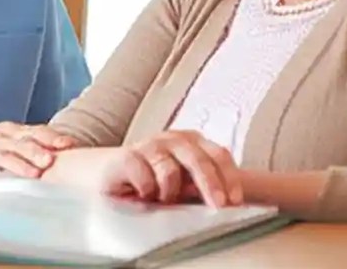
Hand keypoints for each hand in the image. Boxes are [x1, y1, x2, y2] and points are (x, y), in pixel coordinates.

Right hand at [0, 122, 77, 177]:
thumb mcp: (6, 155)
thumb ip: (26, 158)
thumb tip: (53, 169)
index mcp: (13, 131)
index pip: (39, 130)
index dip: (56, 136)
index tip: (74, 144)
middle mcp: (5, 132)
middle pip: (32, 133)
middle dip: (50, 140)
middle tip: (67, 148)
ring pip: (18, 144)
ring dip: (34, 153)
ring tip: (48, 163)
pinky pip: (1, 157)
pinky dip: (16, 165)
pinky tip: (29, 174)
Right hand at [100, 130, 242, 206]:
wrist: (111, 172)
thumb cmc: (154, 180)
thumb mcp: (184, 183)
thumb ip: (203, 186)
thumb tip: (228, 203)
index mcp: (193, 143)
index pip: (219, 155)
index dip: (230, 178)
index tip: (235, 202)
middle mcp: (174, 140)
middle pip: (199, 159)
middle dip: (211, 184)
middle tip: (217, 206)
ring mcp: (150, 145)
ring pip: (170, 171)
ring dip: (170, 192)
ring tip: (163, 200)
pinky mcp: (128, 155)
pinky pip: (144, 178)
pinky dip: (147, 191)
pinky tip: (143, 195)